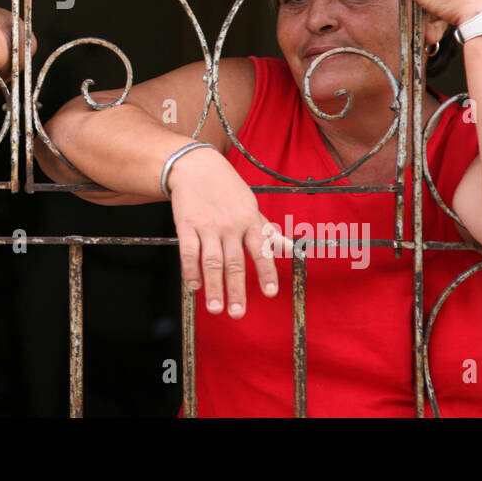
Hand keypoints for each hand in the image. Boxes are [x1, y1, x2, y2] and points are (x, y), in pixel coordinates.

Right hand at [168, 147, 292, 317]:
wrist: (196, 166)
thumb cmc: (228, 189)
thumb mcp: (252, 207)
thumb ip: (270, 233)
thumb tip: (295, 249)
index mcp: (249, 222)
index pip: (261, 250)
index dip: (266, 272)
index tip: (269, 293)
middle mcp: (230, 226)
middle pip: (234, 262)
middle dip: (236, 290)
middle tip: (237, 314)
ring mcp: (207, 226)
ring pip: (211, 261)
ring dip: (214, 286)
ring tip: (215, 309)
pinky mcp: (186, 224)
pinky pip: (189, 251)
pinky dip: (191, 270)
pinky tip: (194, 286)